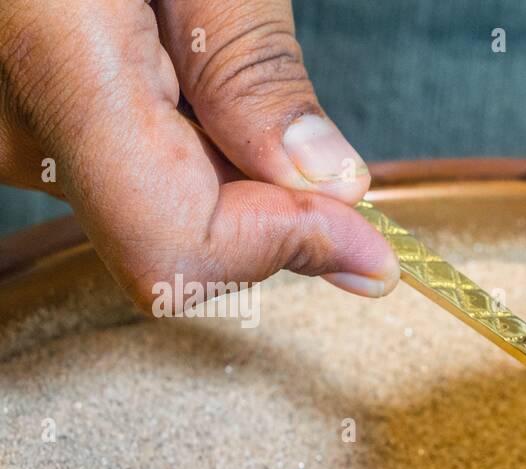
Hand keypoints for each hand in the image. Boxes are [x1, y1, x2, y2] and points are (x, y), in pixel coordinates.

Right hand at [0, 0, 397, 310]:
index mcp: (50, 59)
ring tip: (197, 38)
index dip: (283, 252)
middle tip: (300, 126)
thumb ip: (251, 62)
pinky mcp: (7, 110)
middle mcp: (5, 117)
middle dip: (262, 203)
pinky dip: (175, 137)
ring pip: (145, 203)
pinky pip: (111, 163)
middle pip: (168, 234)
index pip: (173, 251)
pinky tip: (170, 55)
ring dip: (219, 162)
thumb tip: (328, 181)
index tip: (368, 239)